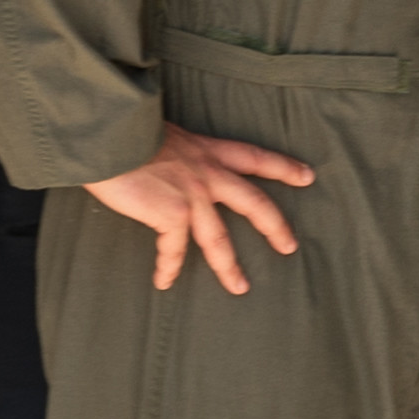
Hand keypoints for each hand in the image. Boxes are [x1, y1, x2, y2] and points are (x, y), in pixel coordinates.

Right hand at [79, 123, 314, 295]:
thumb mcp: (165, 133)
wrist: (110, 134)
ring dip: (229, 266)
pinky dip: (168, 267)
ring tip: (240, 287)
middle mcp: (207, 173)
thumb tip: (167, 161)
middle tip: (290, 245)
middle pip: (254, 202)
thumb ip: (177, 152)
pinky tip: (165, 282)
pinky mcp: (171, 214)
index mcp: (207, 150)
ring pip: (220, 238)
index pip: (255, 157)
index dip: (283, 167)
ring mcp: (192, 195)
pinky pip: (174, 249)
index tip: (307, 176)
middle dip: (275, 225)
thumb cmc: (126, 130)